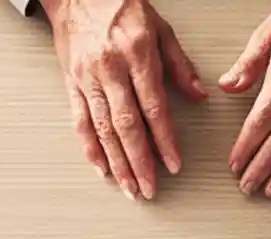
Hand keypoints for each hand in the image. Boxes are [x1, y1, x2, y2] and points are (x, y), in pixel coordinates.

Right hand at [39, 0, 207, 200]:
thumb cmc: (119, 6)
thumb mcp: (160, 29)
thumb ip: (180, 65)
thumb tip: (199, 95)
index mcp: (137, 55)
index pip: (153, 108)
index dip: (164, 140)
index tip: (172, 164)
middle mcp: (110, 69)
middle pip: (126, 126)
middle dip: (139, 162)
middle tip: (149, 188)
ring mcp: (87, 78)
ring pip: (102, 129)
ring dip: (117, 163)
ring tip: (128, 186)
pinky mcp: (71, 83)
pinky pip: (79, 121)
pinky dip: (90, 148)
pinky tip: (101, 166)